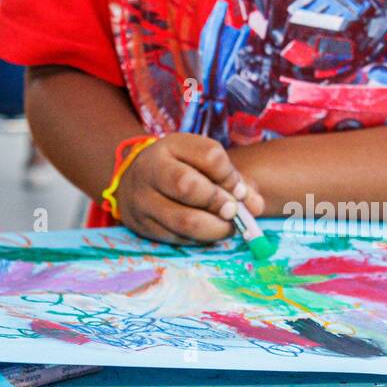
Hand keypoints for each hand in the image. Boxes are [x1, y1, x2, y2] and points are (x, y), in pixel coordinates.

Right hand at [114, 133, 263, 243]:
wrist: (131, 181)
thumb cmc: (178, 168)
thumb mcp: (200, 161)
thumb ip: (232, 180)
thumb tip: (256, 207)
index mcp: (171, 146)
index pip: (210, 156)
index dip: (231, 176)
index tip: (237, 189)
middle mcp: (151, 170)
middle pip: (188, 186)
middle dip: (219, 203)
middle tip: (232, 211)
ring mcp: (144, 200)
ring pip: (184, 220)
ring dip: (215, 228)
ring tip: (225, 226)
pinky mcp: (144, 226)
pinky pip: (179, 239)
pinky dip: (200, 239)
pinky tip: (206, 232)